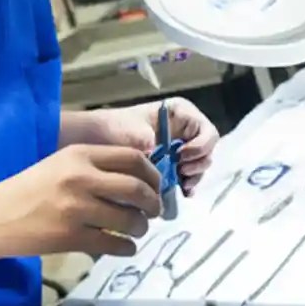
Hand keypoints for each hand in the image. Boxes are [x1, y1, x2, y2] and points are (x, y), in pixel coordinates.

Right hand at [0, 144, 161, 256]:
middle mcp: (81, 177)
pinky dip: (127, 247)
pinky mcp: (71, 237)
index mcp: (80, 154)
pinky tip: (125, 247)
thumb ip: (95, 167)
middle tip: (154, 212)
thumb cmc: (29, 189)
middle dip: (154, 203)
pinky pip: (114, 244)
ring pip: (130, 219)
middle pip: (137, 188)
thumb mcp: (61, 165)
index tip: (155, 187)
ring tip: (137, 230)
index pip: (133, 158)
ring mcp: (77, 208)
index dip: (153, 175)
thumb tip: (138, 180)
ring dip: (141, 228)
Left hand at [87, 99, 219, 195]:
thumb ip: (150, 143)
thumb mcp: (133, 131)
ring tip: (181, 184)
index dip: (201, 146)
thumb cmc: (116, 127)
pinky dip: (187, 184)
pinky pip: (189, 176)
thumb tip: (160, 161)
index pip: (207, 132)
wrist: (97, 139)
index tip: (182, 157)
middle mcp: (186, 129)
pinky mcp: (174, 164)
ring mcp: (181, 147)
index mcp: (182, 113)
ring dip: (193, 176)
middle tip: (182, 173)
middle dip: (198, 164)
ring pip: (199, 165)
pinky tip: (182, 192)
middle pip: (207, 151)